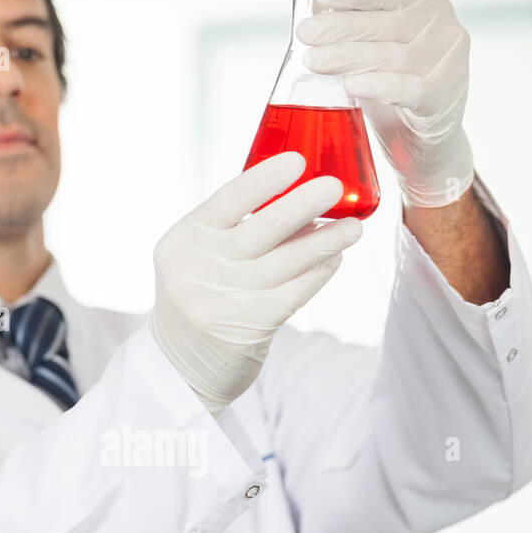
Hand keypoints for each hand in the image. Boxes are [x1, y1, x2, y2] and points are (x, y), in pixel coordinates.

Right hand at [148, 152, 362, 417]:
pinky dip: (318, 273)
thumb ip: (233, 234)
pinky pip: (295, 291)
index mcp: (184, 240)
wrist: (179, 371)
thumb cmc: (199, 304)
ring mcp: (222, 298)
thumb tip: (301, 201)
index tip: (298, 161)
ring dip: (325, 241)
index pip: (229, 200)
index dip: (266, 178)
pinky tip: (334, 260)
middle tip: (335, 187)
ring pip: (286, 260)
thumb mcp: (197, 262)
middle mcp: (198, 267)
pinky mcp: (248, 327)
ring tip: (352, 228)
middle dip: (304, 204)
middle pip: (263, 228)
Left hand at [297, 0, 474, 208]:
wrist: (428, 145)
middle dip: (340, 29)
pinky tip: (351, 84)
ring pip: (391, 56)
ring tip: (316, 61)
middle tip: (306, 35)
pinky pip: (407, 89)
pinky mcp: (444, 98)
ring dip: (349, 57)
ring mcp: (449, 63)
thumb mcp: (377, 56)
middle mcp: (443, 29)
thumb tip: (314, 13)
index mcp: (427, 8)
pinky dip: (377, 86)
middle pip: (384, 24)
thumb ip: (356, 34)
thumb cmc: (398, 92)